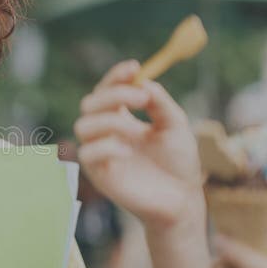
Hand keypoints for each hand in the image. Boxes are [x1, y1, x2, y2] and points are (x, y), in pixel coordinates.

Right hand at [74, 60, 204, 231]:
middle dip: (113, 94)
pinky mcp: (99, 174)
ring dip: (109, 120)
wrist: (183, 200)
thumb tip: (145, 82)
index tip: (135, 67)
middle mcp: (106, 133)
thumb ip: (161, 103)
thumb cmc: (179, 164)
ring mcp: (101, 153)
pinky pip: (87, 154)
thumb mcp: (176, 126)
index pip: (107, 90)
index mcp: (122, 117)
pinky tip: (128, 152)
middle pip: (90, 103)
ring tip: (135, 129)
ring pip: (83, 125)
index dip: (116, 76)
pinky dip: (106, 147)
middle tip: (142, 98)